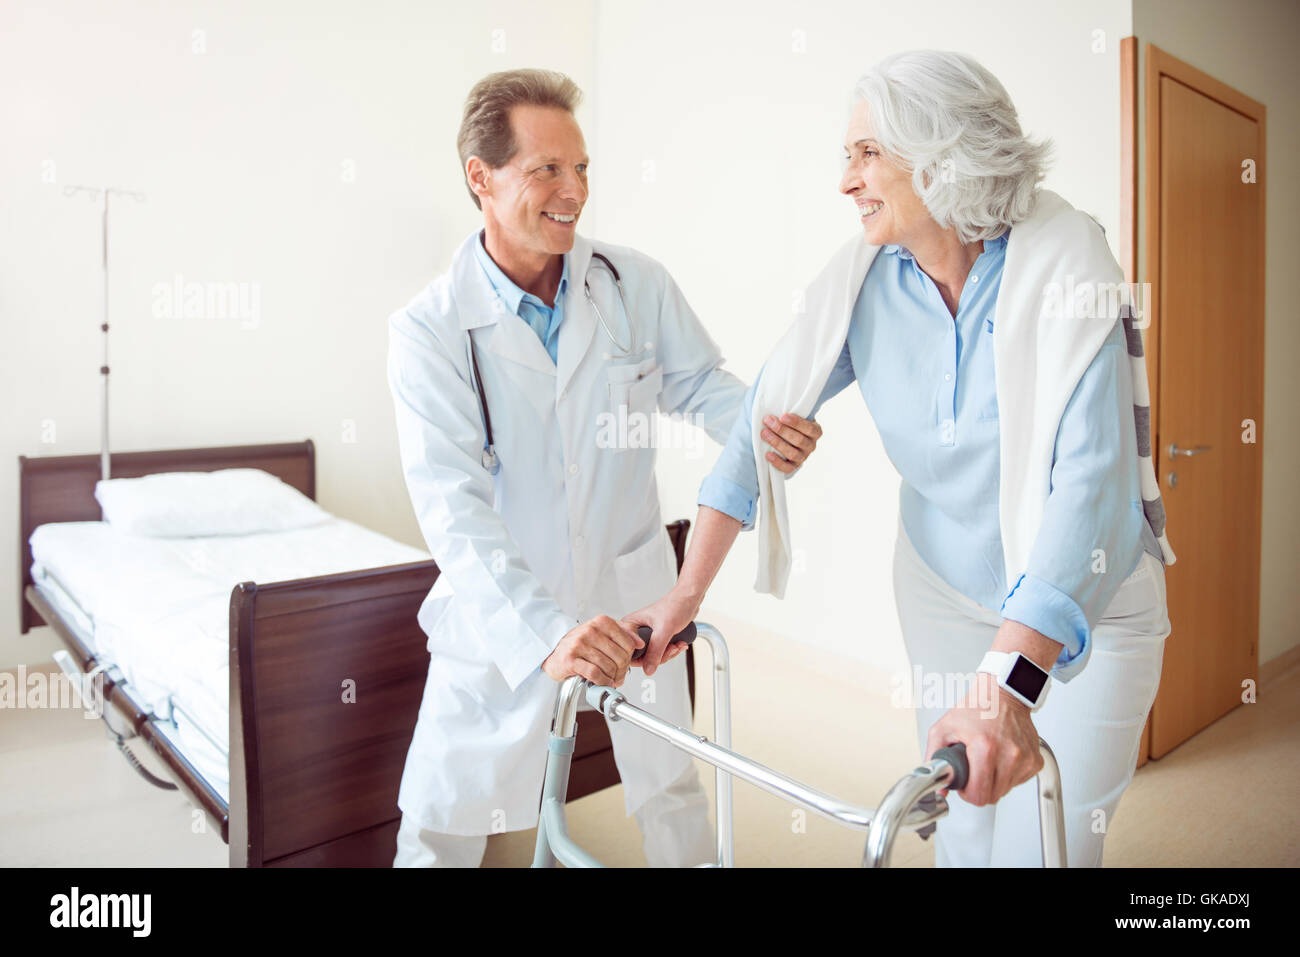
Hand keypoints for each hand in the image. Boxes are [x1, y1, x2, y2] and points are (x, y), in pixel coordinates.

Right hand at [541, 615, 642, 686]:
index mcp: (601, 622)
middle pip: (619, 656)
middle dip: (622, 670)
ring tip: (610, 679)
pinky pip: (595, 674)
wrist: (554, 653)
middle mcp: (590, 630)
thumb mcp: (602, 633)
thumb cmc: (579, 645)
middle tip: (619, 675)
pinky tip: (602, 682)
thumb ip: (623, 633)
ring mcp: (579, 644)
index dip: (630, 657)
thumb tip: (640, 642)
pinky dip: (602, 681)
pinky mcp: (571, 659)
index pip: (627, 642)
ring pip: (608, 666)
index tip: (625, 663)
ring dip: (612, 677)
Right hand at [620, 586, 700, 675]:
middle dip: (660, 656)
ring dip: (668, 653)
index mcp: (630, 625)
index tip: (655, 652)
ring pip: (652, 657)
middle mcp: (636, 631)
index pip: (626, 650)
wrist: (690, 599)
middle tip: (670, 648)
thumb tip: (648, 669)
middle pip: (641, 657)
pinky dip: (671, 651)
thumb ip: (656, 651)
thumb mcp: (664, 630)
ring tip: (677, 644)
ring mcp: (647, 636)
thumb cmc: (675, 605)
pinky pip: (661, 653)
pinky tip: (679, 644)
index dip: (640, 655)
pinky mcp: (656, 639)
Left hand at [761, 412, 822, 474]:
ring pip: (792, 453)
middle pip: (799, 440)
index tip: (783, 416)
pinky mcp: (794, 466)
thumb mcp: (794, 416)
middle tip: (768, 421)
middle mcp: (811, 445)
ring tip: (764, 434)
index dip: (796, 423)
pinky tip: (768, 455)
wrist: (789, 438)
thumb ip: (789, 412)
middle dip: (782, 430)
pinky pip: (787, 468)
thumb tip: (775, 403)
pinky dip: (777, 462)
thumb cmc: (790, 423)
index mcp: (815, 431)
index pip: (809, 428)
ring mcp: (803, 457)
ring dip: (777, 443)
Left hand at [924, 672, 1043, 805]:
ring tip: (987, 759)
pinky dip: (1008, 774)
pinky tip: (1001, 757)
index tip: (965, 782)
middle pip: (992, 796)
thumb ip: (935, 758)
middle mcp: (1010, 754)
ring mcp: (1025, 758)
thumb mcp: (943, 728)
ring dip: (994, 781)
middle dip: (980, 787)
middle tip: (974, 769)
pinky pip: (1019, 781)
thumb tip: (940, 786)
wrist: (1002, 695)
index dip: (967, 793)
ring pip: (1006, 790)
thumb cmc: (975, 709)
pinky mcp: (1035, 760)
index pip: (978, 795)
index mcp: (986, 748)